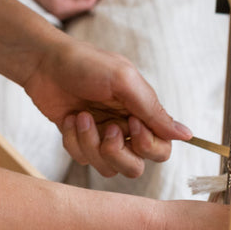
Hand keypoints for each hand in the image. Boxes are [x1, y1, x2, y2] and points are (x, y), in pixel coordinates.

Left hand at [19, 35, 189, 178]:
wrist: (43, 62)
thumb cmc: (86, 64)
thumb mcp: (123, 80)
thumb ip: (153, 110)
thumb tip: (186, 135)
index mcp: (142, 112)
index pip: (162, 148)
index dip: (148, 145)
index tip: (130, 123)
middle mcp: (125, 128)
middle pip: (135, 166)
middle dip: (116, 152)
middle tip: (105, 128)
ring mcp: (102, 136)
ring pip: (107, 167)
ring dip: (90, 144)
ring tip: (80, 116)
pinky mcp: (80, 140)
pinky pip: (83, 159)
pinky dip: (73, 141)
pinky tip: (69, 119)